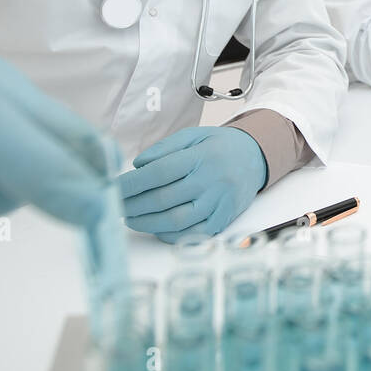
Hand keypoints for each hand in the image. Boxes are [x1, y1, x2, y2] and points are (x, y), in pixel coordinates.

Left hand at [121, 126, 267, 242]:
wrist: (256, 157)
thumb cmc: (220, 146)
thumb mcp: (194, 136)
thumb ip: (164, 148)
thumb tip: (138, 165)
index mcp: (200, 157)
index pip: (159, 172)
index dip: (132, 183)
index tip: (114, 187)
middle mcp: (210, 180)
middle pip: (164, 198)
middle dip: (133, 205)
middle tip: (116, 205)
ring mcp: (218, 202)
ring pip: (177, 220)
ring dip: (147, 222)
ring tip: (130, 219)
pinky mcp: (224, 219)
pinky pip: (194, 233)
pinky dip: (171, 234)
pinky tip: (155, 228)